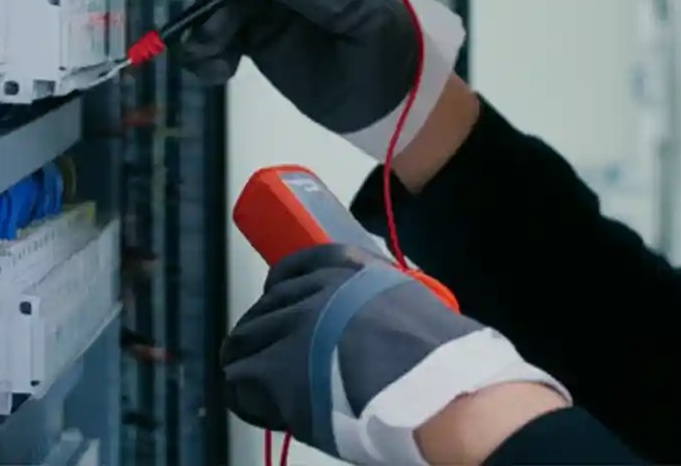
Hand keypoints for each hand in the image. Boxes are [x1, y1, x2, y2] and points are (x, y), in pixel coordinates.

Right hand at [181, 0, 465, 161]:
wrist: (394, 100)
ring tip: (214, 61)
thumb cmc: (391, 48)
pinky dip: (207, 55)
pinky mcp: (256, 41)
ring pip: (218, 5)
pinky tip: (216, 73)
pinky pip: (219, 40)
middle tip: (209, 30)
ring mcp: (267, 6)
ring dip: (205, 30)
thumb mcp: (369, 18)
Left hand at [220, 244, 569, 464]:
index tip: (280, 315)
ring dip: (252, 368)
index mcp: (347, 269)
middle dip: (265, 338)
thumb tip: (362, 325)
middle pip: (262, 310)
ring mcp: (291, 329)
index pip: (290, 269)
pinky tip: (268, 411)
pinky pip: (239, 383)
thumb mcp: (407, 303)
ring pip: (243, 344)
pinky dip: (248, 400)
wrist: (440, 392)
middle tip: (276, 366)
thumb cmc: (440, 358)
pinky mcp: (277, 372)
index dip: (278, 296)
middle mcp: (313, 291)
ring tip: (268, 393)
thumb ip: (374, 303)